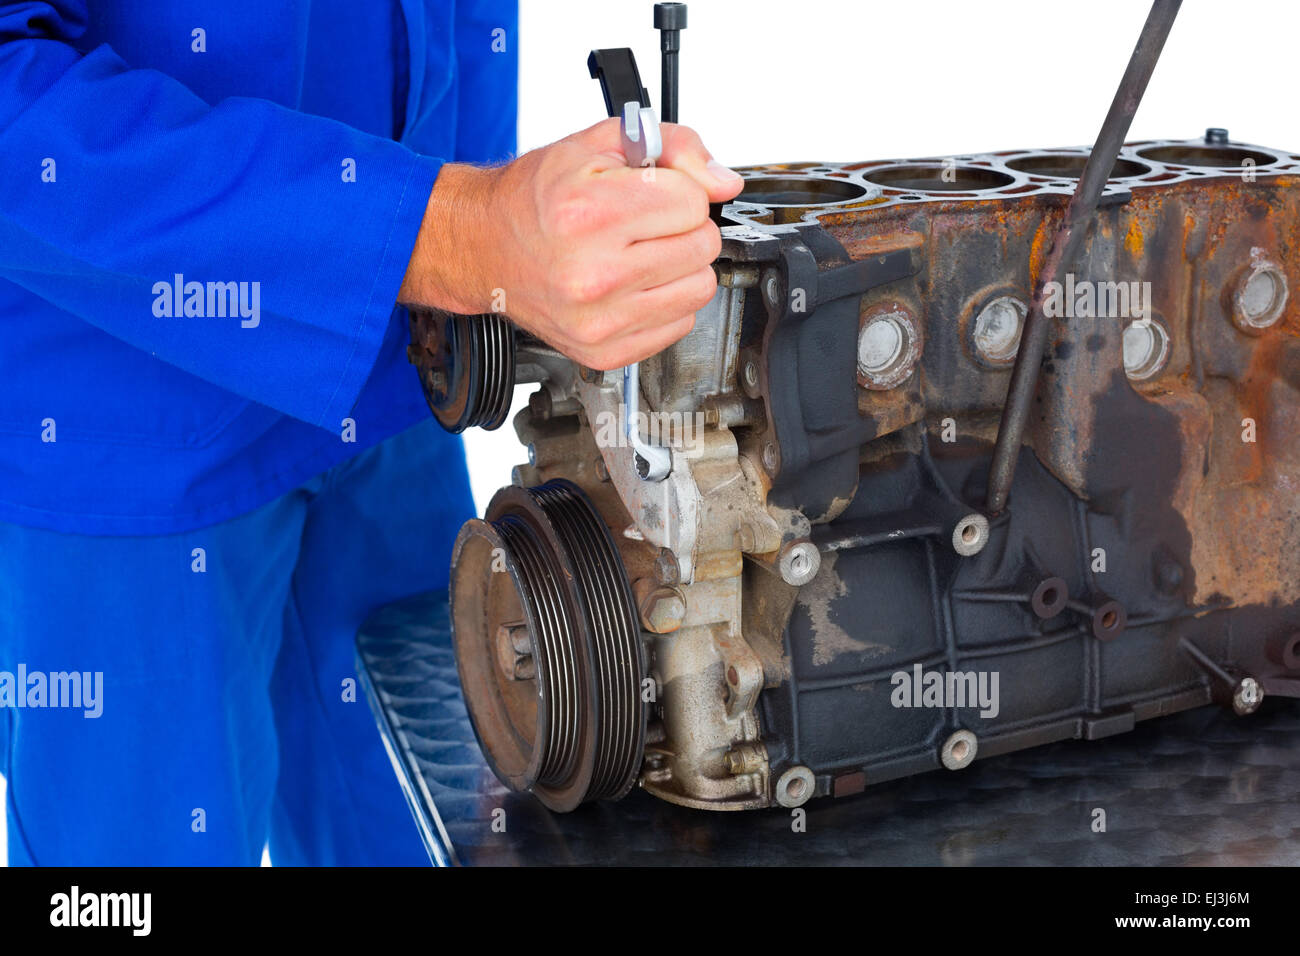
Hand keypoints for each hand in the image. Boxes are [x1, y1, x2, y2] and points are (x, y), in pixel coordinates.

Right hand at [399, 117, 744, 369]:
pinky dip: (664, 302)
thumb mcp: (598, 145)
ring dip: (679, 267)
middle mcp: (593, 273)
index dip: (679, 191)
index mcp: (590, 213)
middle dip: (682, 227)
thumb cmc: (535, 198)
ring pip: (699, 287)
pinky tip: (632, 285)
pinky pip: (679, 324)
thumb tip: (724, 182)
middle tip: (645, 224)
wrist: (484, 247)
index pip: (694, 202)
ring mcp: (599, 320)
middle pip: (702, 245)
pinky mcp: (605, 351)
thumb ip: (673, 147)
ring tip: (642, 254)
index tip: (653, 193)